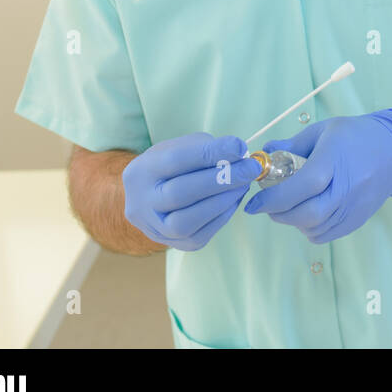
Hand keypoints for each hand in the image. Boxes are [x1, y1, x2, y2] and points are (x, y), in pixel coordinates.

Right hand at [122, 133, 262, 250]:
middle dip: (221, 180)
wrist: (151, 197)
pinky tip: (234, 199)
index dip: (210, 153)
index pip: (175, 160)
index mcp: (141, 171)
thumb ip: (208, 149)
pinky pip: (199, 235)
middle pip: (179, 193)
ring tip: (244, 184)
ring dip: (222, 201)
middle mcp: (141, 202)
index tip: (240, 147)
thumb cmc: (173, 166)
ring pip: (186, 221)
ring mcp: (154, 227)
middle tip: (250, 168)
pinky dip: (222, 216)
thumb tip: (239, 156)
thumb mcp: (184, 147)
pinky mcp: (173, 244)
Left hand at [242, 109, 391, 243]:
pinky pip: (326, 235)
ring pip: (315, 228)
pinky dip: (310, 229)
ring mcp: (355, 206)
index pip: (303, 185)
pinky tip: (307, 214)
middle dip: (280, 214)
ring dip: (293, 222)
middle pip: (309, 213)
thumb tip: (264, 154)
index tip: (254, 202)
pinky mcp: (358, 219)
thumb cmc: (355, 136)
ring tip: (288, 207)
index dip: (275, 198)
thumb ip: (291, 145)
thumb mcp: (322, 131)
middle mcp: (348, 186)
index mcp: (335, 159)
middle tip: (267, 207)